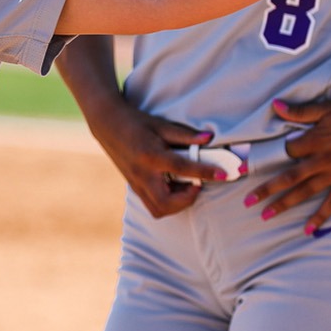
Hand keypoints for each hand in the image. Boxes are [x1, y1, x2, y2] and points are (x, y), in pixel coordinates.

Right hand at [81, 102, 237, 218]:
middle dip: (187, 199)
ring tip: (184, 186)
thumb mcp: (161, 124)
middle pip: (166, 203)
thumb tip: (209, 139)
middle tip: (196, 184)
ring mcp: (136, 183)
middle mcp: (142, 174)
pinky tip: (173, 187)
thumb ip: (186, 135)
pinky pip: (153, 205)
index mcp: (151, 155)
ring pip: (158, 209)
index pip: (182, 168)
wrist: (107, 125)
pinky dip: (167, 202)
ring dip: (177, 204)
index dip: (205, 172)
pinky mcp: (134, 187)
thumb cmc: (136, 122)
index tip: (223, 174)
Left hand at [245, 91, 330, 229]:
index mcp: (314, 140)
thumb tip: (275, 105)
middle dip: (266, 190)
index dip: (264, 159)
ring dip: (285, 204)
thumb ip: (300, 111)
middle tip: (247, 202)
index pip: (283, 152)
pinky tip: (307, 229)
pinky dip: (320, 217)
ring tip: (266, 216)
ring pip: (305, 192)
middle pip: (289, 177)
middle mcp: (321, 159)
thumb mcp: (328, 108)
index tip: (245, 168)